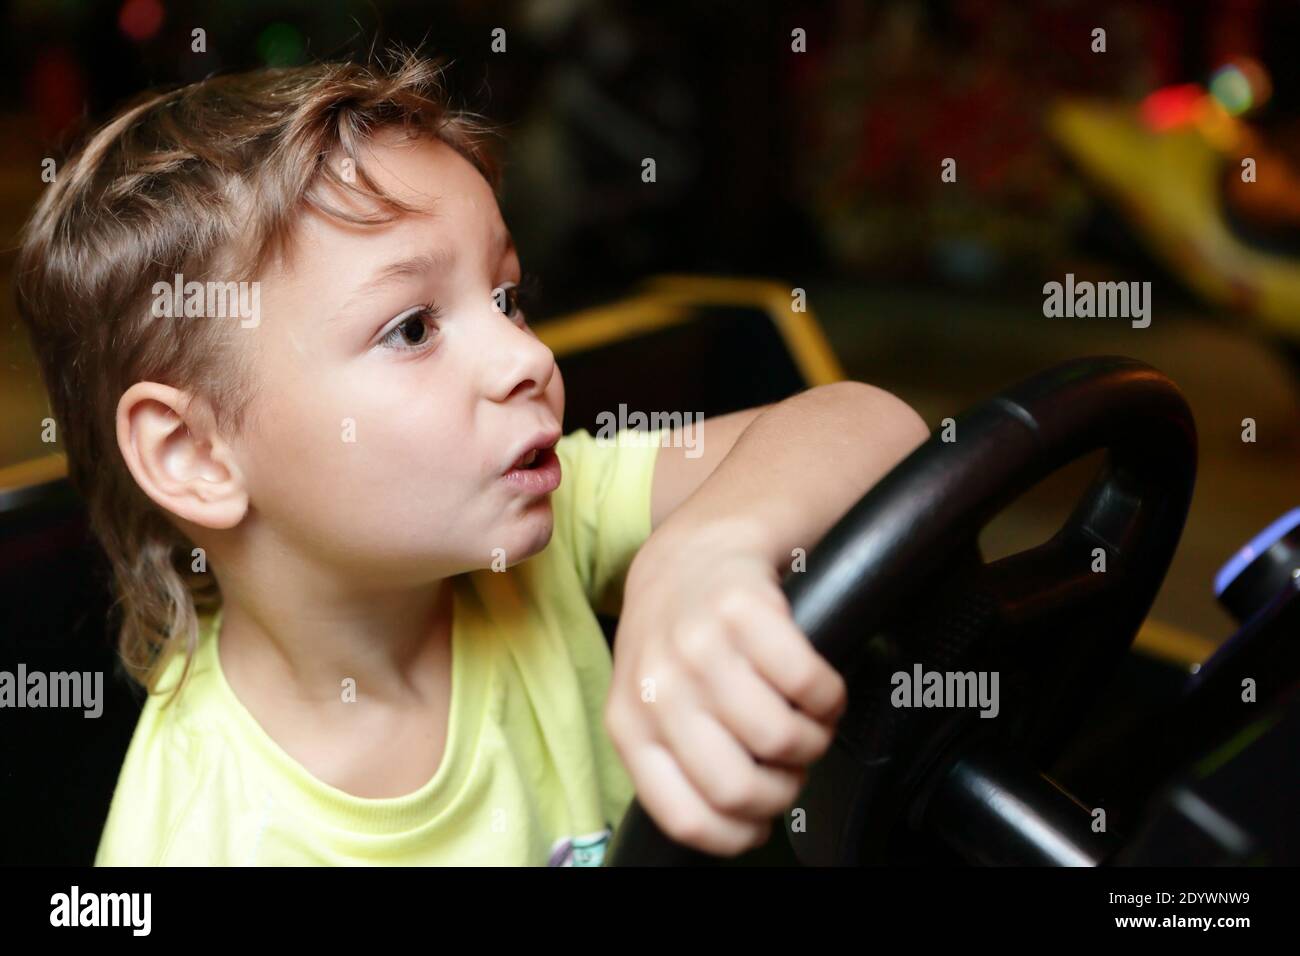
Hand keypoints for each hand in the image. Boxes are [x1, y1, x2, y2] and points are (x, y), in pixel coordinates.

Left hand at [604, 518, 847, 856]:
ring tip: (807, 720)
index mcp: (630, 723)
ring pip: (780, 739)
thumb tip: (727, 826)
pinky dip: (828, 697)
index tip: (761, 822)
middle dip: (783, 789)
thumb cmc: (681, 634)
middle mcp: (657, 685)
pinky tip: (817, 687)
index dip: (739, 834)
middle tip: (791, 766)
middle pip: (739, 787)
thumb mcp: (651, 701)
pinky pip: (809, 684)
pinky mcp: (743, 609)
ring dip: (812, 740)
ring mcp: (698, 644)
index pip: (686, 816)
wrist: (695, 548)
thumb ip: (673, 756)